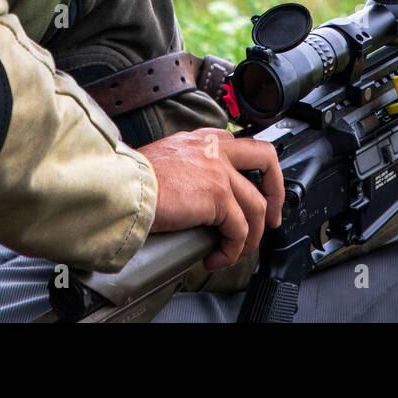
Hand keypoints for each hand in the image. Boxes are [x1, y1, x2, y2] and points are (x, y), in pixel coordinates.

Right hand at [138, 128, 284, 271]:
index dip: (253, 169)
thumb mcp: (163, 161)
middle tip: (271, 216)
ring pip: (256, 205)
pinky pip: (239, 230)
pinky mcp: (218, 196)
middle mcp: (214, 149)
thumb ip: (184, 168)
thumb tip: (192, 197)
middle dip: (275, 190)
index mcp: (200, 139)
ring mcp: (219, 171)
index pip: (239, 145)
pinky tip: (217, 258)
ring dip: (250, 236)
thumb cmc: (130, 180)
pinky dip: (232, 250)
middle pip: (265, 159)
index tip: (254, 188)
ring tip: (234, 252)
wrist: (122, 187)